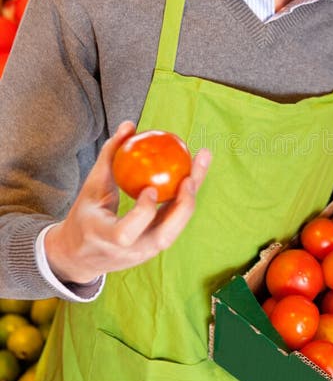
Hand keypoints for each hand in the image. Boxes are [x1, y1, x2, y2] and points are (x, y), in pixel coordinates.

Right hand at [45, 121, 211, 283]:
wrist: (82, 256)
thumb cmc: (85, 216)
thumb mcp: (91, 187)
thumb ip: (109, 156)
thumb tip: (129, 125)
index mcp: (106, 240)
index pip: (127, 233)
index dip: (142, 213)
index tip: (150, 189)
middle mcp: (130, 252)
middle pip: (164, 237)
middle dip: (183, 207)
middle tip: (191, 175)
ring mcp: (146, 254)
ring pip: (176, 231)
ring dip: (191, 198)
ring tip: (201, 162)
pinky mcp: (157, 249)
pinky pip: (175, 223)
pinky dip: (185, 198)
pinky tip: (194, 171)